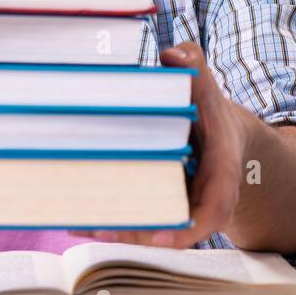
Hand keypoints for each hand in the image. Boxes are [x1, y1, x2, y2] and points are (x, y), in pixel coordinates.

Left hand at [71, 42, 251, 248]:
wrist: (220, 137)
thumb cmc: (207, 109)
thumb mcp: (205, 85)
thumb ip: (195, 66)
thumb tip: (173, 55)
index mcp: (221, 169)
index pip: (215, 206)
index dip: (190, 227)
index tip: (162, 238)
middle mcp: (203, 196)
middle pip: (173, 226)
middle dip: (139, 232)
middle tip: (105, 228)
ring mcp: (180, 207)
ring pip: (150, 230)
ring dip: (116, 230)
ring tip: (80, 221)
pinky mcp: (159, 209)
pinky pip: (137, 221)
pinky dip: (107, 222)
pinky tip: (74, 218)